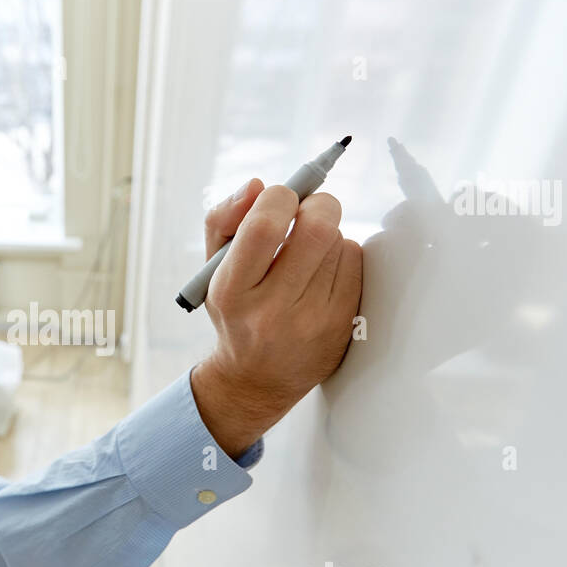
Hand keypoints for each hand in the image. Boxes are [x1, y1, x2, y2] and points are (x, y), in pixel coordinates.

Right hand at [189, 179, 362, 458]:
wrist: (256, 381)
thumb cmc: (235, 313)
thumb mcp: (211, 271)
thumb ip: (224, 220)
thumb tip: (257, 185)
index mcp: (232, 292)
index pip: (265, 226)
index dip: (278, 197)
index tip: (278, 200)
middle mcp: (273, 310)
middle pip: (317, 228)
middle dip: (316, 205)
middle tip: (306, 211)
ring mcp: (313, 321)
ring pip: (339, 241)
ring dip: (326, 233)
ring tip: (306, 255)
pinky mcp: (342, 325)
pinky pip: (356, 262)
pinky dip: (341, 255)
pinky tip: (321, 273)